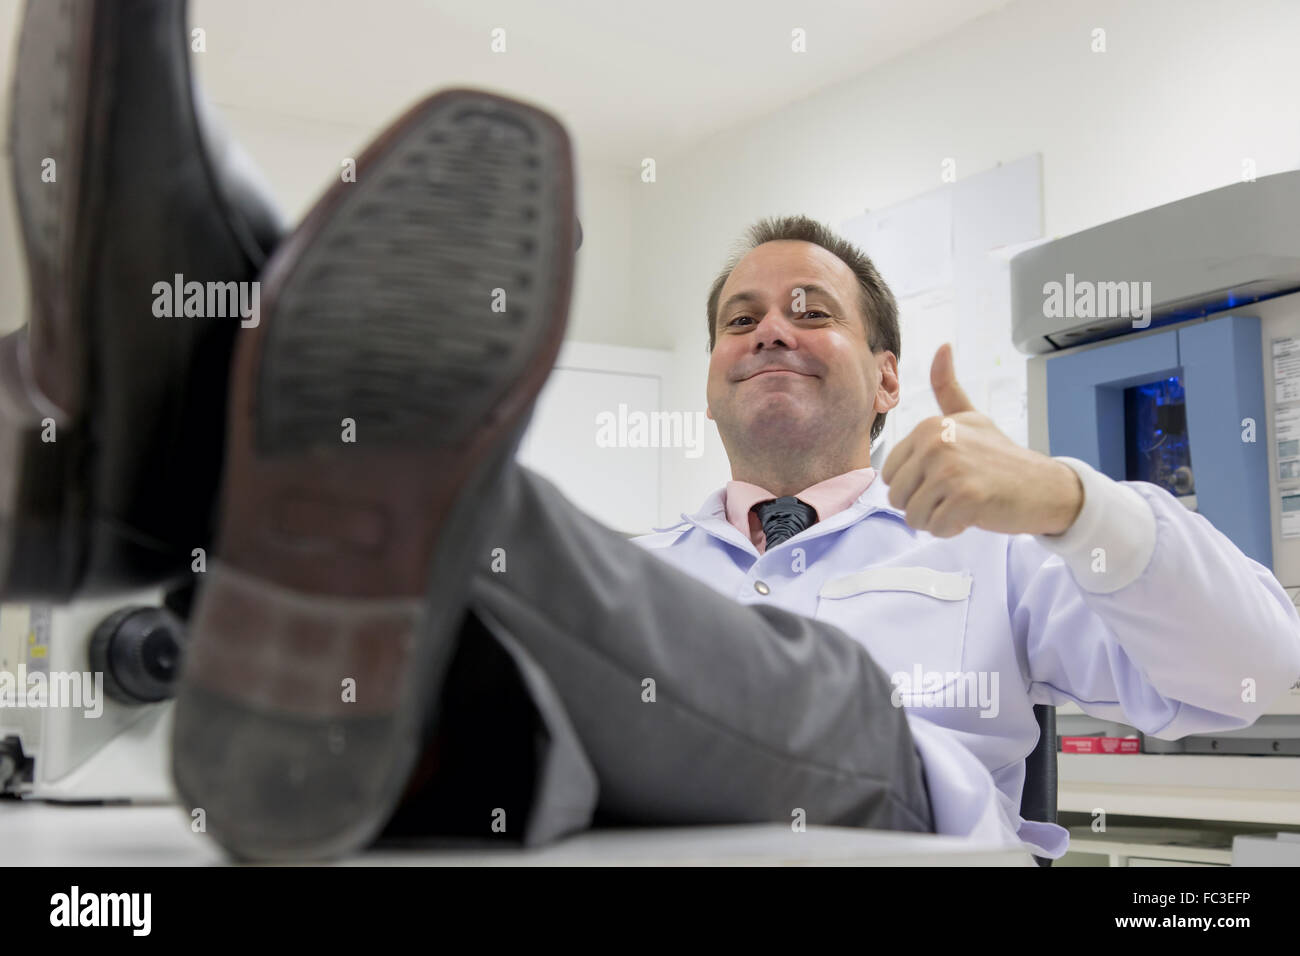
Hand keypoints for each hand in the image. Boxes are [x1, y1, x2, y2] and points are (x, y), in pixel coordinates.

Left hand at [879, 343, 1083, 537]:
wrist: (1046, 486)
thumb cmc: (1002, 457)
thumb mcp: (971, 418)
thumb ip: (948, 388)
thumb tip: (943, 346)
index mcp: (929, 426)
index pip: (890, 474)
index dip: (914, 486)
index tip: (944, 478)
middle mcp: (936, 443)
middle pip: (897, 497)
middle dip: (923, 505)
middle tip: (954, 494)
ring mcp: (950, 469)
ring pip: (913, 516)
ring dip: (936, 519)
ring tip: (963, 503)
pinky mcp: (965, 497)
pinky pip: (935, 528)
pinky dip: (952, 529)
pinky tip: (973, 515)